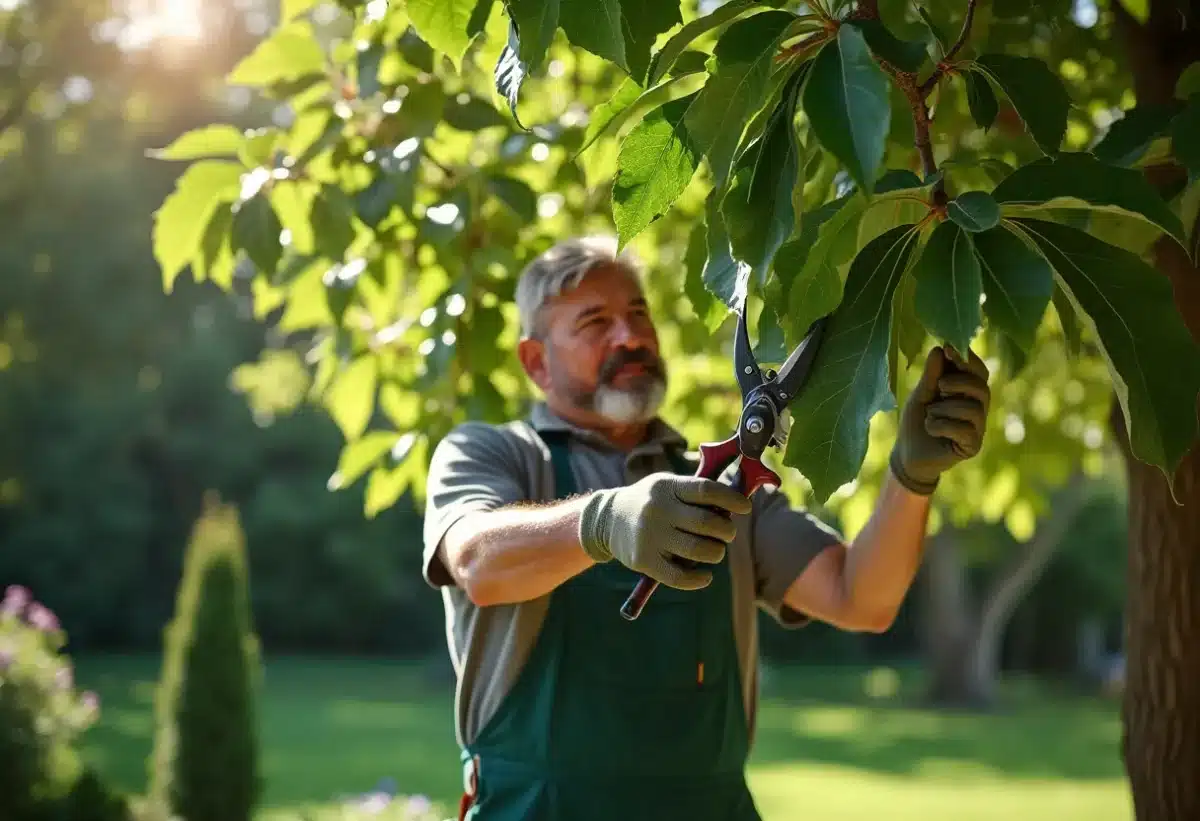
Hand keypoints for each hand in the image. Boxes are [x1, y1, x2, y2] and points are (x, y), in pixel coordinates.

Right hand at [578, 473, 751, 589]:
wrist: (607, 520)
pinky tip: (705, 576)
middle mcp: (658, 510)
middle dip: (726, 531)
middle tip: (727, 534)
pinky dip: (699, 580)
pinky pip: (679, 578)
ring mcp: (650, 536)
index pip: (707, 490)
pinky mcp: (644, 560)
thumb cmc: (650, 502)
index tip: (746, 507)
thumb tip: (736, 504)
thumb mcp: (667, 486)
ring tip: (715, 551)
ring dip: (715, 553)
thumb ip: (695, 493)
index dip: (731, 499)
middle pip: (706, 523)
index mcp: (667, 487)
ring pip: (697, 551)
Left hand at [890, 346, 990, 494]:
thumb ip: (931, 375)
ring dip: (944, 408)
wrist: (906, 454)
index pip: (978, 371)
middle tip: (939, 386)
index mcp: (967, 391)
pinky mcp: (973, 446)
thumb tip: (940, 348)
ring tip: (930, 414)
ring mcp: (977, 427)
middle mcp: (978, 407)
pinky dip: (940, 425)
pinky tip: (930, 428)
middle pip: (982, 387)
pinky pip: (964, 429)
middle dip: (958, 382)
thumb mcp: (921, 394)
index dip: (966, 359)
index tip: (947, 348)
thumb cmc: (916, 421)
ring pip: (973, 408)